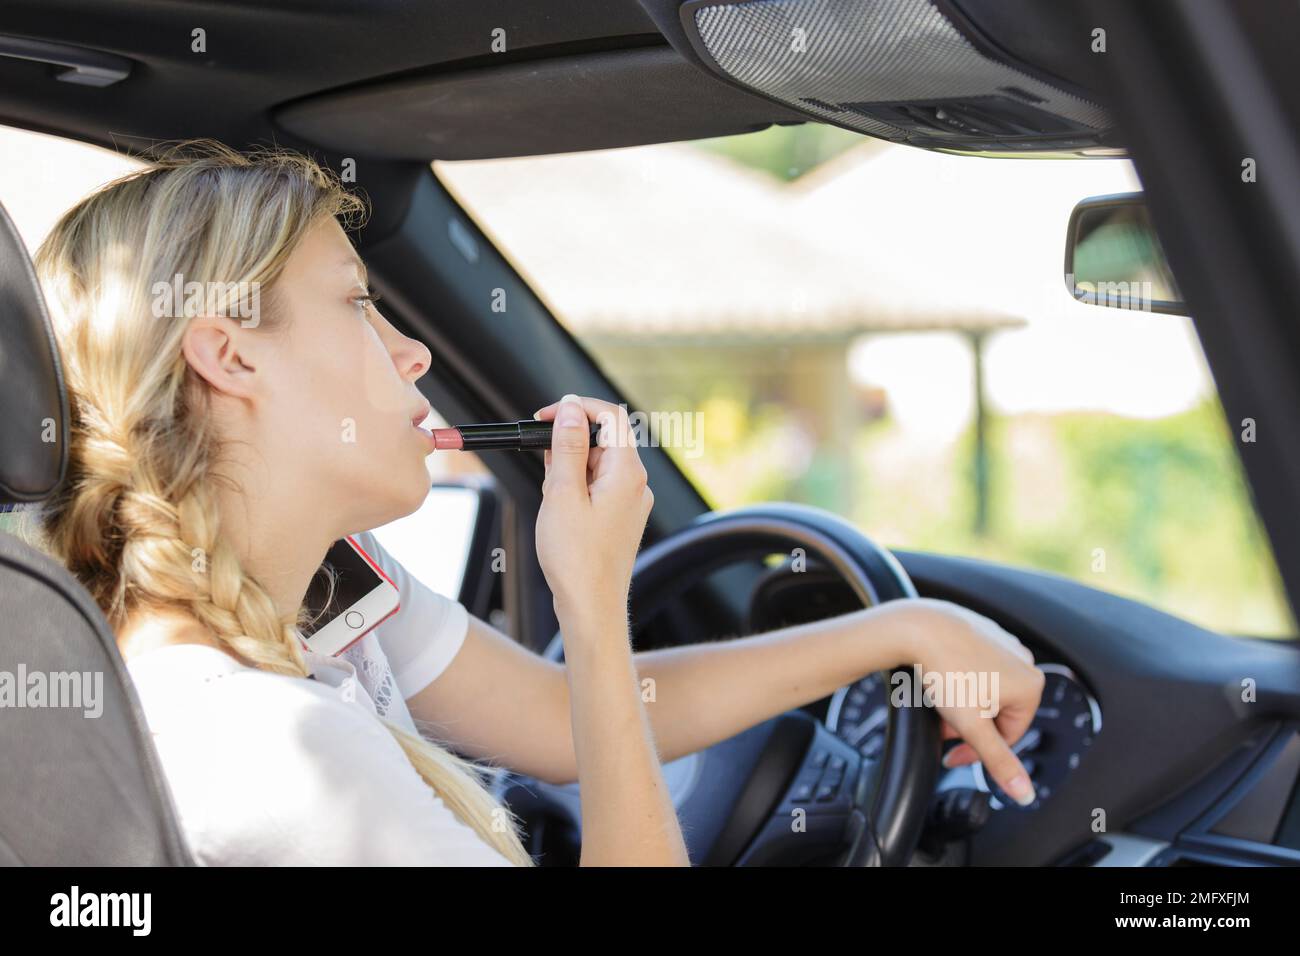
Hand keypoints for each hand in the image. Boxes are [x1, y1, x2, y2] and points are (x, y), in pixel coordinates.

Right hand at [532, 394, 653, 634]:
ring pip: (597, 466)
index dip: (576, 408)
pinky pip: (598, 488)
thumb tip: (571, 409)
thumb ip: (567, 446)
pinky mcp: (621, 518)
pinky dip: (576, 489)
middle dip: (567, 445)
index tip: (545, 416)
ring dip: (569, 470)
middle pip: (602, 440)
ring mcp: (631, 502)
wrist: (591, 607)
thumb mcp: (563, 493)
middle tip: (543, 468)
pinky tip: (560, 511)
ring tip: (553, 502)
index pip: (610, 416)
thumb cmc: (577, 559)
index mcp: (628, 472)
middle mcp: (636, 484)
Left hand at [896, 598, 1045, 805]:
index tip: (951, 754)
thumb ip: (1000, 762)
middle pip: (997, 712)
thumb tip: (1025, 794)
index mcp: (1032, 686)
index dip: (977, 751)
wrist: (916, 627)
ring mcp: (1004, 642)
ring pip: (984, 689)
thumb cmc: (945, 672)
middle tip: (942, 725)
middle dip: (969, 725)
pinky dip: (958, 678)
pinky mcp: (982, 630)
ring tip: (939, 700)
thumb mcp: (972, 726)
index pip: (1010, 736)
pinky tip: (939, 677)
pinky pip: (974, 664)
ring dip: (963, 703)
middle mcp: (1024, 661)